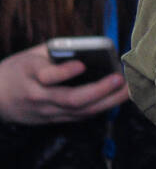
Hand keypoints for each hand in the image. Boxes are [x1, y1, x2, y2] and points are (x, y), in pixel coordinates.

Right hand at [0, 43, 127, 124]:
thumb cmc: (15, 72)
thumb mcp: (29, 56)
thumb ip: (54, 52)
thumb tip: (85, 48)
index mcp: (30, 76)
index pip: (47, 76)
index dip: (64, 72)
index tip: (82, 64)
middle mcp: (39, 98)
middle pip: (71, 100)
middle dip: (99, 90)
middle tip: (120, 79)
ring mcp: (46, 113)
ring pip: (80, 112)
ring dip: (107, 102)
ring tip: (127, 90)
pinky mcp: (52, 121)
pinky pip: (79, 116)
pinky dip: (99, 108)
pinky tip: (115, 100)